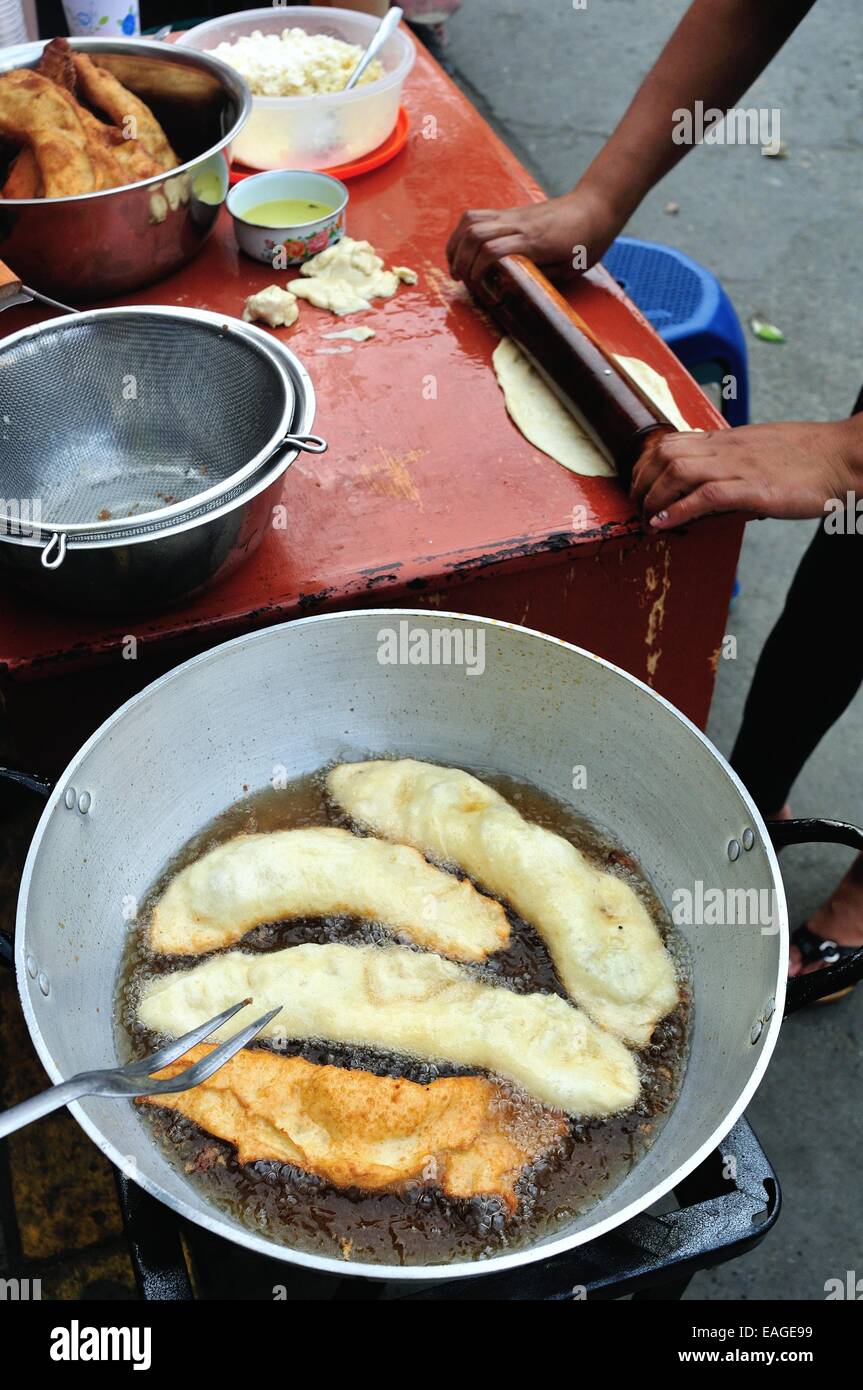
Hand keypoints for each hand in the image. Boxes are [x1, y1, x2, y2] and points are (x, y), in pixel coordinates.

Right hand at [446, 187, 620, 284]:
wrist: (594, 207)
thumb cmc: (586, 242)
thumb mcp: (570, 270)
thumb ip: (542, 277)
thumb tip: (514, 288)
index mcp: (535, 242)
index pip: (493, 251)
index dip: (477, 270)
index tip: (475, 287)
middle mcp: (519, 225)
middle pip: (475, 234)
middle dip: (460, 260)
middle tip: (460, 280)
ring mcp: (513, 215)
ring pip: (471, 221)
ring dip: (456, 243)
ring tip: (455, 264)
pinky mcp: (511, 212)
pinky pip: (478, 215)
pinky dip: (463, 232)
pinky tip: (463, 248)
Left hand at [631, 419, 861, 527]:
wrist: (844, 456)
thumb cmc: (808, 457)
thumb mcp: (761, 450)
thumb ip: (732, 462)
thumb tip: (709, 485)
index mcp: (728, 439)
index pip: (672, 441)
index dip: (645, 462)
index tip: (638, 483)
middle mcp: (728, 448)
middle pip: (666, 453)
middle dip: (641, 480)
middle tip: (637, 504)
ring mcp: (740, 466)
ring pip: (678, 471)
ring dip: (654, 497)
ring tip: (647, 517)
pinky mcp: (755, 488)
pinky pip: (706, 495)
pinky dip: (678, 510)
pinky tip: (665, 523)